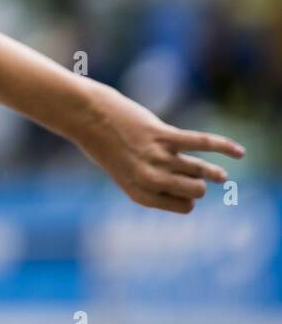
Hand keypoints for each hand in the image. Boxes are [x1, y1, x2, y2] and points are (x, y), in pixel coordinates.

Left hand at [74, 81, 244, 212]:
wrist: (85, 116)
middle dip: (198, 184)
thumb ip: (151, 180)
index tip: (183, 187)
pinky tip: (239, 152)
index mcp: (140, 194)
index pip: (184, 206)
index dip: (187, 197)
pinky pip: (202, 143)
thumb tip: (188, 184)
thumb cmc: (103, 144)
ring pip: (201, 171)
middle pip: (196, 191)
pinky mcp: (163, 135)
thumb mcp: (124, 171)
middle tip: (192, 175)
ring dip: (213, 171)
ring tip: (219, 173)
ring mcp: (158, 157)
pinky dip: (224, 147)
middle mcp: (150, 180)